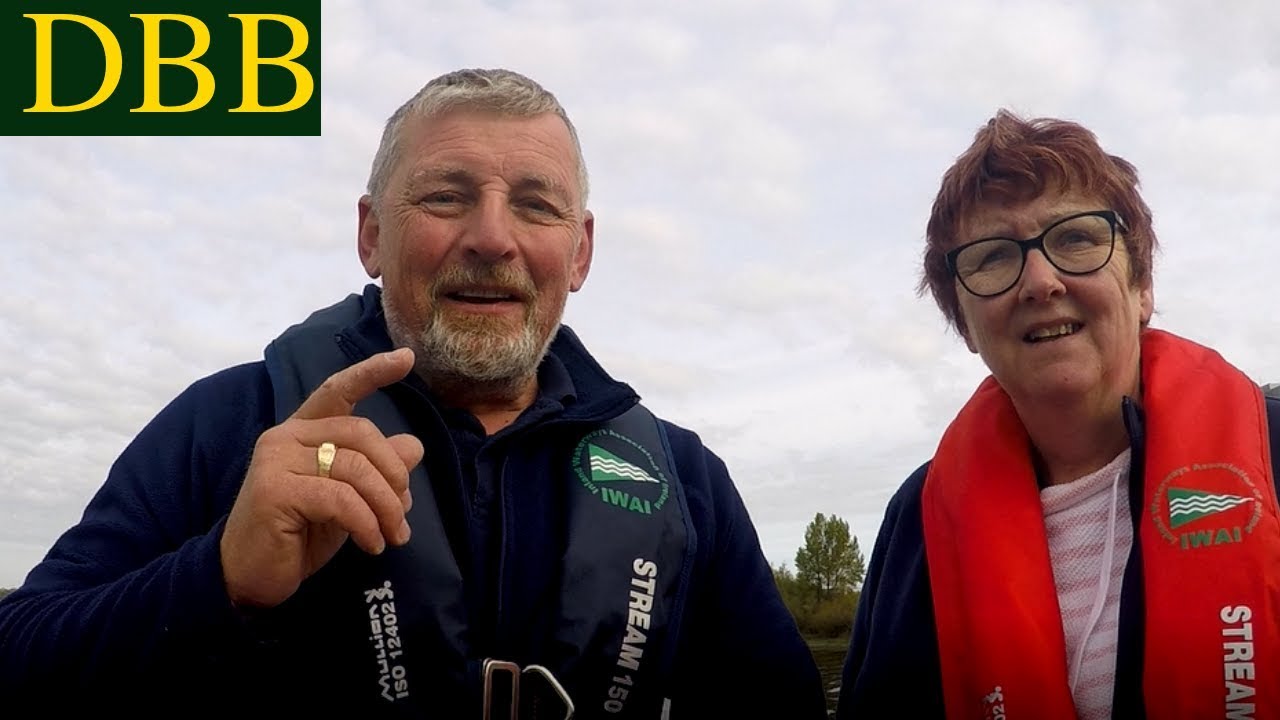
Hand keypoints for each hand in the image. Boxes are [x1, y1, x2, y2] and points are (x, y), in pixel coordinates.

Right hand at [220, 347, 425, 608]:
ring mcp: (276, 461)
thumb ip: (375, 470)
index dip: (372, 372)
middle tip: (404, 513)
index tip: (407, 358)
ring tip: (394, 535)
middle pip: (361, 433)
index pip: (338, 389)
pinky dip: (366, 523)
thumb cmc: (299, 534)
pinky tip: (372, 545)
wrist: (248, 577)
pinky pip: (341, 499)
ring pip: (356, 468)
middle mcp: (285, 437)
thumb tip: (414, 446)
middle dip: (394, 473)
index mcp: (302, 431)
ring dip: (386, 506)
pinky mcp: (275, 491)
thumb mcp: (348, 498)